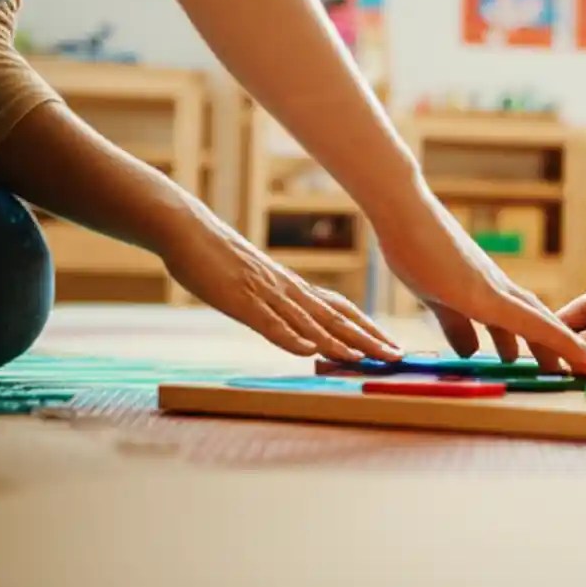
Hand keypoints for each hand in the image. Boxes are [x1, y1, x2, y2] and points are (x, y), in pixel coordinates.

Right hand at [158, 210, 401, 361]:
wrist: (188, 229)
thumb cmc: (218, 257)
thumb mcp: (255, 284)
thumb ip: (277, 304)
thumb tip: (295, 323)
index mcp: (292, 287)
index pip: (339, 309)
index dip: (367, 327)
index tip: (390, 344)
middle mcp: (288, 291)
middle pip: (336, 318)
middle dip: (368, 338)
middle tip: (397, 356)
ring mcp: (266, 295)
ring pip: (310, 322)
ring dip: (339, 342)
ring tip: (367, 357)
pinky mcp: (241, 301)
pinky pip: (269, 323)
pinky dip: (290, 338)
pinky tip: (308, 351)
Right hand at [371, 192, 585, 376]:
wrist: (404, 212)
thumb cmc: (414, 249)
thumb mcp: (436, 298)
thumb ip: (455, 324)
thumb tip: (471, 351)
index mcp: (485, 292)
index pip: (523, 322)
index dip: (543, 343)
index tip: (558, 366)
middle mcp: (499, 290)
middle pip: (539, 324)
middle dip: (559, 351)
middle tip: (580, 373)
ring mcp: (495, 290)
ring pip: (542, 324)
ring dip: (566, 348)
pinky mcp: (486, 294)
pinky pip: (530, 322)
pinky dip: (558, 340)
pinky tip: (576, 356)